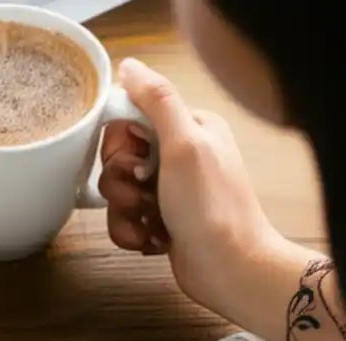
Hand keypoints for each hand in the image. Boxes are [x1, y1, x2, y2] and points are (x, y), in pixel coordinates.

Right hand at [99, 58, 284, 314]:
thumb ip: (157, 101)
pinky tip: (152, 238)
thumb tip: (130, 66)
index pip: (128, 117)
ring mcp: (168, 187)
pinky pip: (123, 217)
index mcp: (189, 127)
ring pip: (116, 190)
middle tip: (144, 193)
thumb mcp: (184, 145)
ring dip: (125, 210)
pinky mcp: (159, 217)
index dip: (120, 144)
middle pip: (117, 157)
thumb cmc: (213, 209)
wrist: (229, 269)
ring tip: (151, 221)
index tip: (136, 162)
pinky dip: (131, 230)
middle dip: (121, 181)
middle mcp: (178, 153)